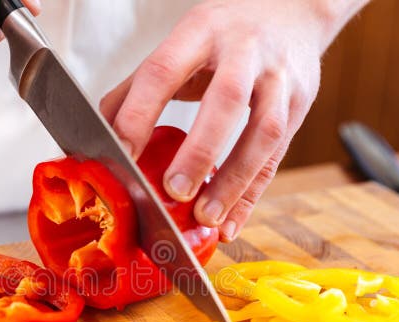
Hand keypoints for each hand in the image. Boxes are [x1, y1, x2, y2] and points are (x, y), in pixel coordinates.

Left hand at [101, 0, 367, 241]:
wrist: (290, 9)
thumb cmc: (222, 34)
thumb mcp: (179, 43)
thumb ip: (137, 87)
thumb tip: (98, 133)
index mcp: (201, 32)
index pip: (164, 71)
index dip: (141, 113)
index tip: (123, 155)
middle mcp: (245, 51)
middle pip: (225, 100)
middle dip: (199, 150)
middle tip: (174, 191)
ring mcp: (279, 77)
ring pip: (265, 132)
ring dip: (234, 181)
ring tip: (206, 217)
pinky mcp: (300, 102)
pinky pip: (278, 157)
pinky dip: (252, 195)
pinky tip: (231, 223)